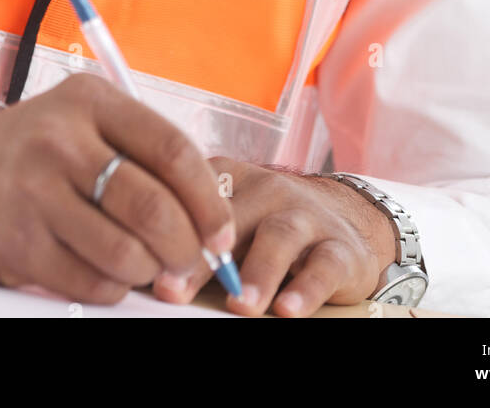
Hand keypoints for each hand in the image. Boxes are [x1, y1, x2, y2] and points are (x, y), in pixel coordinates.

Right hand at [0, 75, 234, 303]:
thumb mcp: (92, 121)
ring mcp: (34, 191)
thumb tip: (213, 220)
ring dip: (150, 272)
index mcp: (92, 100)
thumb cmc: (50, 149)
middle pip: (151, 206)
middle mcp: (61, 140)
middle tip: (194, 262)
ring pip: (123, 251)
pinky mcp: (18, 241)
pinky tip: (113, 275)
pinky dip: (115, 289)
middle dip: (186, 246)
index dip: (208, 199)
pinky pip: (89, 282)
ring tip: (151, 267)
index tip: (223, 233)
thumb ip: (148, 155)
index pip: (171, 149)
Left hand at [151, 158, 398, 316]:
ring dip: (257, 273)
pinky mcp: (340, 248)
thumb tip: (139, 265)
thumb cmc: (271, 223)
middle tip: (174, 289)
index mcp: (234, 179)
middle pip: (231, 219)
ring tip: (237, 305)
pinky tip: (287, 310)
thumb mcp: (234, 216)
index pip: (197, 198)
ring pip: (279, 238)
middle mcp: (268, 190)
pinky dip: (306, 289)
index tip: (143, 259)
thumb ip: (196, 234)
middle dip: (201, 258)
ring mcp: (306, 217)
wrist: (350, 219)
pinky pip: (323, 266)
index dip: (169, 226)